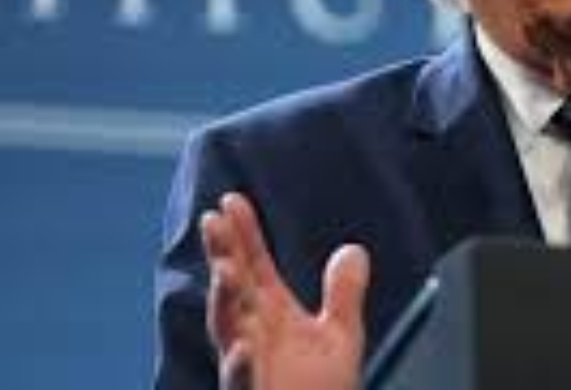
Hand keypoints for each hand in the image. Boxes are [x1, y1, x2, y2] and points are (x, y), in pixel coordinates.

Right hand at [201, 193, 369, 389]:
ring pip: (228, 334)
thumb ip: (343, 294)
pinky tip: (245, 348)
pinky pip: (241, 385)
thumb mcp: (340, 338)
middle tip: (214, 221)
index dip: (243, 236)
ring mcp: (248, 373)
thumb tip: (354, 249)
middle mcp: (252, 340)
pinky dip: (241, 368)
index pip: (253, 269)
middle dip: (223, 256)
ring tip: (227, 271)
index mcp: (271, 319)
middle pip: (234, 292)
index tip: (231, 200)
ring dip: (225, 303)